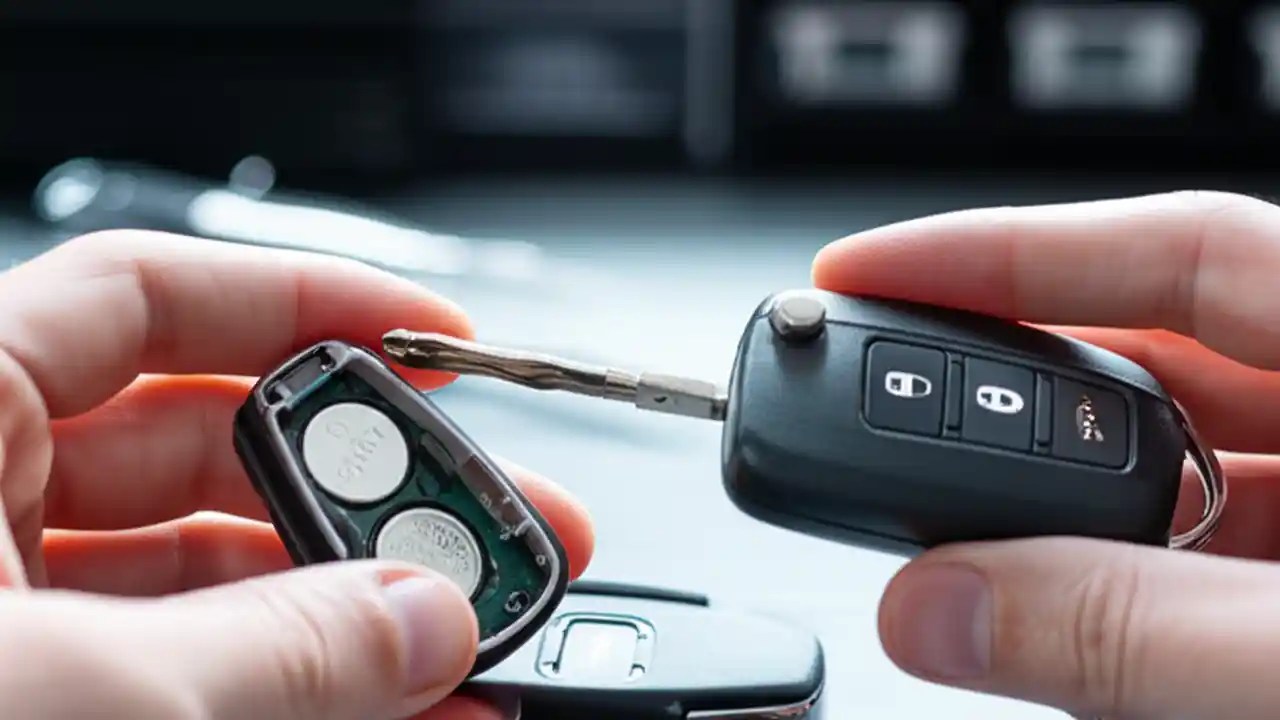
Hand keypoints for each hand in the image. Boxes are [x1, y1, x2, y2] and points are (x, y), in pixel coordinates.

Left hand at [0, 231, 593, 719]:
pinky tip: (403, 706)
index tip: (433, 342)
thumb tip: (426, 619)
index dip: (306, 302)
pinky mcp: (43, 687)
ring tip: (463, 641)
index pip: (147, 293)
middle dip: (367, 487)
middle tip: (485, 523)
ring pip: (210, 569)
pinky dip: (296, 684)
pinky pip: (188, 663)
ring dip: (350, 605)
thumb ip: (280, 647)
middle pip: (210, 443)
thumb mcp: (92, 691)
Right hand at [813, 190, 1279, 719]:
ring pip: (1150, 480)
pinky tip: (1044, 623)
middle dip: (999, 398)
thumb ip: (1137, 630)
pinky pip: (1178, 571)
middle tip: (877, 425)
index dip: (1007, 250)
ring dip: (1040, 517)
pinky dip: (1095, 593)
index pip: (1182, 249)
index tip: (861, 273)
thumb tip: (939, 606)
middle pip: (1141, 361)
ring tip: (953, 554)